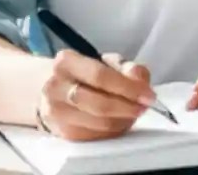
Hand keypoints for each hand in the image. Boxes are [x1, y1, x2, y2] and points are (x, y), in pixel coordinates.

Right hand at [37, 51, 154, 141]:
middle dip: (128, 107)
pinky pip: (97, 136)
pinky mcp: (62, 133)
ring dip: (124, 120)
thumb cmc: (82, 74)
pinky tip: (119, 121)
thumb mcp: (103, 61)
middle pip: (99, 105)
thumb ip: (126, 67)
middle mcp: (55, 87)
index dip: (128, 88)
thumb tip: (140, 79)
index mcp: (66, 62)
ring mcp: (56, 112)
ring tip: (133, 112)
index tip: (148, 95)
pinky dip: (114, 130)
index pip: (100, 76)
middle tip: (144, 106)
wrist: (49, 88)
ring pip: (100, 123)